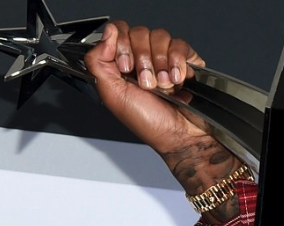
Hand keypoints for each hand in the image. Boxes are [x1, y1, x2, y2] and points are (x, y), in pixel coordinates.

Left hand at [85, 22, 242, 221]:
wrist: (179, 135)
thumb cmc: (147, 122)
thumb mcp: (112, 95)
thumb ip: (98, 63)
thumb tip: (105, 34)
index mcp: (121, 65)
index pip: (118, 32)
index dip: (122, 46)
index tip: (126, 68)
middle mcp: (142, 59)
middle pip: (139, 32)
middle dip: (142, 60)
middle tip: (146, 83)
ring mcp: (164, 58)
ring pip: (160, 36)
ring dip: (160, 64)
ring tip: (163, 86)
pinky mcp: (185, 60)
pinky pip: (181, 45)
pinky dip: (178, 62)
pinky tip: (177, 80)